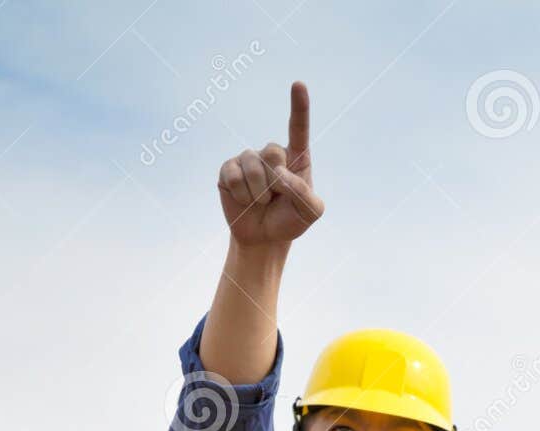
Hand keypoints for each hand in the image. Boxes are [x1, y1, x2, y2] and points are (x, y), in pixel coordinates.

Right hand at [217, 81, 323, 247]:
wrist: (264, 237)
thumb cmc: (291, 221)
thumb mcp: (310, 211)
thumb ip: (304, 193)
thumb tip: (279, 174)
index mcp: (296, 158)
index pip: (298, 128)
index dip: (299, 107)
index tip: (298, 84)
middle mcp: (271, 154)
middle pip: (273, 152)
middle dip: (276, 182)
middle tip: (276, 198)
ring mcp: (248, 159)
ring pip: (252, 166)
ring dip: (259, 192)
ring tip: (262, 202)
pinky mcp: (228, 170)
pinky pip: (233, 176)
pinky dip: (242, 194)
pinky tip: (245, 200)